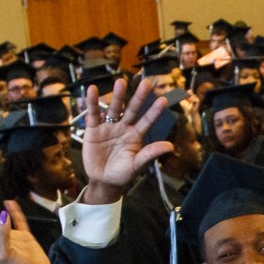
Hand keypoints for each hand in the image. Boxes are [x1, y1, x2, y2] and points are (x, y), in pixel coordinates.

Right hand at [79, 77, 171, 203]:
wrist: (103, 181)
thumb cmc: (122, 174)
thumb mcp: (137, 165)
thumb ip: (150, 154)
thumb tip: (170, 146)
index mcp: (135, 135)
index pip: (147, 121)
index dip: (154, 111)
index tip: (163, 100)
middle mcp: (123, 127)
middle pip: (132, 109)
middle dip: (139, 97)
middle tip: (146, 83)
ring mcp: (109, 126)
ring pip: (114, 108)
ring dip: (118, 96)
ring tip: (121, 82)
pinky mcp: (94, 129)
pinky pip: (93, 114)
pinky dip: (92, 102)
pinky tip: (93, 91)